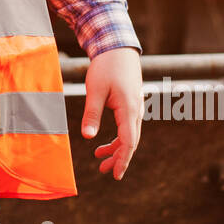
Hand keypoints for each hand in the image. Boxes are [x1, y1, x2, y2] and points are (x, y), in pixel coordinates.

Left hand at [80, 46, 142, 179]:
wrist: (118, 48)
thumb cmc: (106, 67)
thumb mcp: (95, 90)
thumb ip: (92, 114)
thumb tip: (88, 137)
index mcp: (129, 109)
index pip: (129, 142)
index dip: (122, 160)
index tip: (116, 175)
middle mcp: (136, 110)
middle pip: (130, 141)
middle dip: (118, 157)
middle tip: (103, 170)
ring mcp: (135, 107)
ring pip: (129, 134)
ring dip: (116, 148)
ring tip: (100, 158)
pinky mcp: (130, 103)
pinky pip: (127, 125)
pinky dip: (117, 136)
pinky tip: (104, 142)